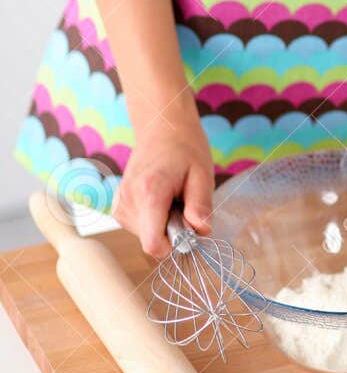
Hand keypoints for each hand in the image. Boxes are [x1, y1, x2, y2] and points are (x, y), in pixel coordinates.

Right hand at [112, 97, 213, 259]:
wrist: (161, 127)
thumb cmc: (185, 148)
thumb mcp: (202, 174)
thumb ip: (201, 205)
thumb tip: (202, 232)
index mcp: (149, 193)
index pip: (153, 244)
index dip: (174, 245)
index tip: (187, 228)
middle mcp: (128, 201)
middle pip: (151, 240)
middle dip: (171, 230)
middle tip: (182, 201)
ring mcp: (119, 203)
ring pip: (145, 235)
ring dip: (162, 223)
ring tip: (171, 196)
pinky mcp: (118, 205)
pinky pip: (138, 226)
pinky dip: (152, 218)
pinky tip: (160, 197)